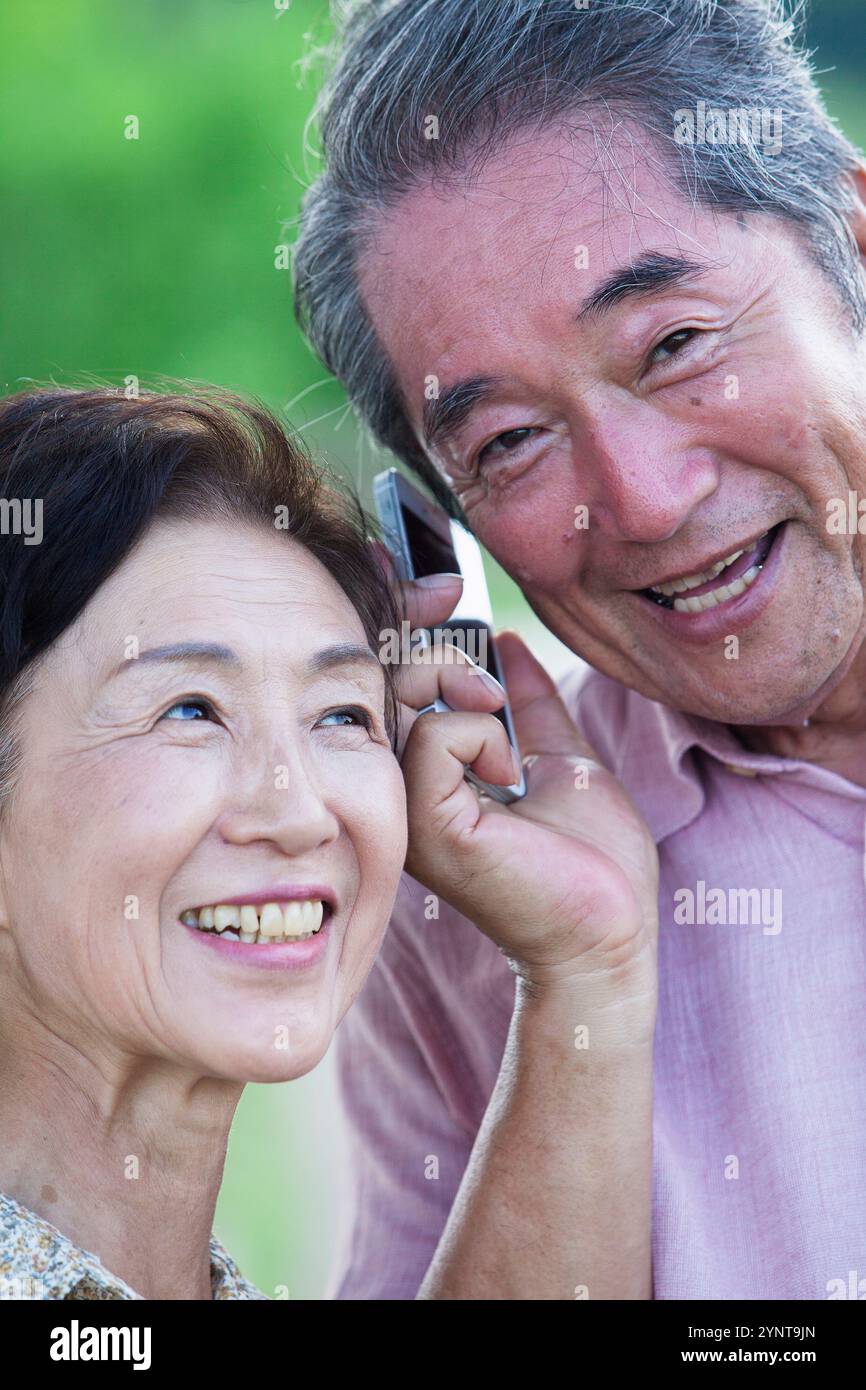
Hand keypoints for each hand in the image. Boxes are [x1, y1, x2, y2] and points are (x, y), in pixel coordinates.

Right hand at [399, 626, 658, 1015]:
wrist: (613, 929)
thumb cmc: (592, 858)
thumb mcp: (557, 754)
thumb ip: (527, 701)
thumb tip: (505, 642)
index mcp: (426, 780)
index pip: (390, 691)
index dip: (420, 647)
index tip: (473, 649)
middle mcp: (404, 796)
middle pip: (380, 688)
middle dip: (439, 658)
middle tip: (493, 692)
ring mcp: (411, 815)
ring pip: (400, 705)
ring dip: (461, 690)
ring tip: (507, 735)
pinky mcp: (431, 829)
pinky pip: (433, 740)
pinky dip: (480, 735)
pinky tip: (509, 774)